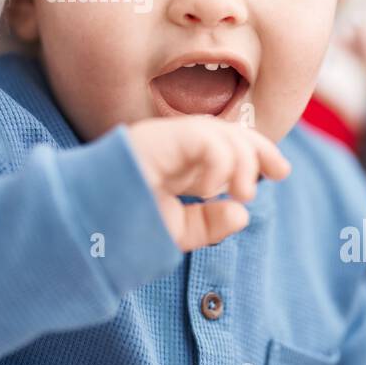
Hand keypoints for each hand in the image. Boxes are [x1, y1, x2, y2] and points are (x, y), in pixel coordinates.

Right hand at [126, 116, 290, 251]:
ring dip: (241, 158)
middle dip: (258, 148)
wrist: (84, 231)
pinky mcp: (155, 139)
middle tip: (279, 171)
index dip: (255, 153)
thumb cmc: (121, 232)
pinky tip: (211, 187)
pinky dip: (218, 160)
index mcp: (176, 165)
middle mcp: (170, 147)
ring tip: (241, 191)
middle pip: (226, 131)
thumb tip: (242, 211)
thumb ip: (208, 224)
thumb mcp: (175, 233)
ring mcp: (162, 140)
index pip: (223, 145)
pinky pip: (202, 137)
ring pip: (218, 131)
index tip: (281, 172)